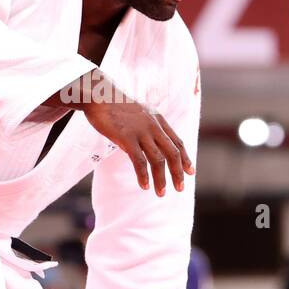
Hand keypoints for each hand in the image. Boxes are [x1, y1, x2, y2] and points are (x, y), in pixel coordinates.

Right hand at [81, 73, 192, 195]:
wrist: (98, 95)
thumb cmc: (115, 106)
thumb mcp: (138, 113)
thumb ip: (147, 126)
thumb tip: (148, 145)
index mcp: (158, 119)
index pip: (177, 142)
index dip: (185, 158)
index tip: (190, 172)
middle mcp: (153, 125)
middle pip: (173, 153)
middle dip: (178, 173)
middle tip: (180, 188)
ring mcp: (141, 132)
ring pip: (158, 160)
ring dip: (161, 179)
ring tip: (161, 193)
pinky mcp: (126, 137)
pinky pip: (139, 161)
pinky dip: (143, 175)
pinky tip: (144, 185)